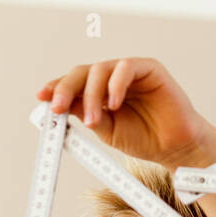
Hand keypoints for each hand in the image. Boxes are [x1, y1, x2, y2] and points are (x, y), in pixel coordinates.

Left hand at [35, 58, 215, 167]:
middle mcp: (112, 78)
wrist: (174, 148)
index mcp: (100, 91)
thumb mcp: (107, 130)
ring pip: (101, 69)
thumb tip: (61, 104)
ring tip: (95, 120)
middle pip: (82, 72)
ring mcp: (130, 72)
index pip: (74, 83)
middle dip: (66, 88)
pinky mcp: (149, 68)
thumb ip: (87, 114)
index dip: (57, 88)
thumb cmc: (144, 138)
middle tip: (57, 106)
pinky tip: (113, 104)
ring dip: (92, 94)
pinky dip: (115, 85)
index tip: (41, 98)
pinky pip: (126, 68)